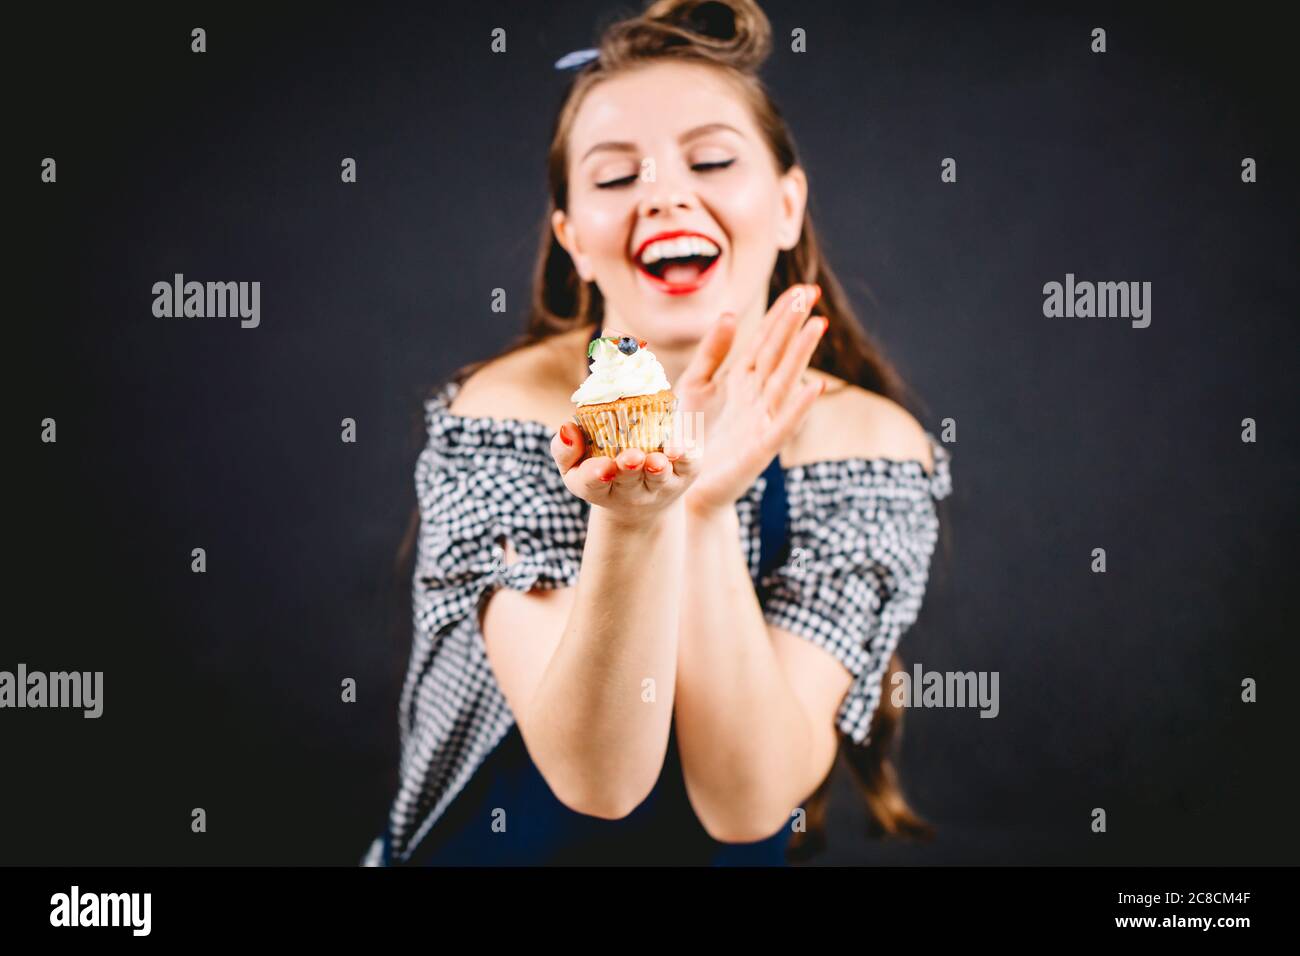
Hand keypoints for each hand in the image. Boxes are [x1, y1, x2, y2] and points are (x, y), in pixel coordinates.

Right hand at [550, 421, 699, 527]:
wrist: (643, 498)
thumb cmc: (602, 471)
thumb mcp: (574, 467)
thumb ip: (564, 450)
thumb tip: (567, 428)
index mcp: (599, 488)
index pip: (593, 484)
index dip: (595, 476)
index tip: (601, 467)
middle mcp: (630, 491)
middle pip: (629, 481)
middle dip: (630, 468)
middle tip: (631, 457)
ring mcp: (659, 485)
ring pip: (659, 477)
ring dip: (659, 467)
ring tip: (658, 459)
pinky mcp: (684, 475)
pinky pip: (688, 466)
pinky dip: (686, 456)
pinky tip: (682, 446)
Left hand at [673, 283, 827, 515]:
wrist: (681, 482)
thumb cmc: (690, 435)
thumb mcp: (696, 385)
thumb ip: (713, 352)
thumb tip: (729, 314)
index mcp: (743, 380)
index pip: (766, 340)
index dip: (782, 315)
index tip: (801, 288)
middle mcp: (757, 397)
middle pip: (779, 354)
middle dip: (795, 324)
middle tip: (812, 292)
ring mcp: (761, 422)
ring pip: (785, 381)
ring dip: (802, 354)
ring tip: (818, 325)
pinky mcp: (759, 449)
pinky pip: (782, 425)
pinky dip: (799, 407)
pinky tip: (816, 386)